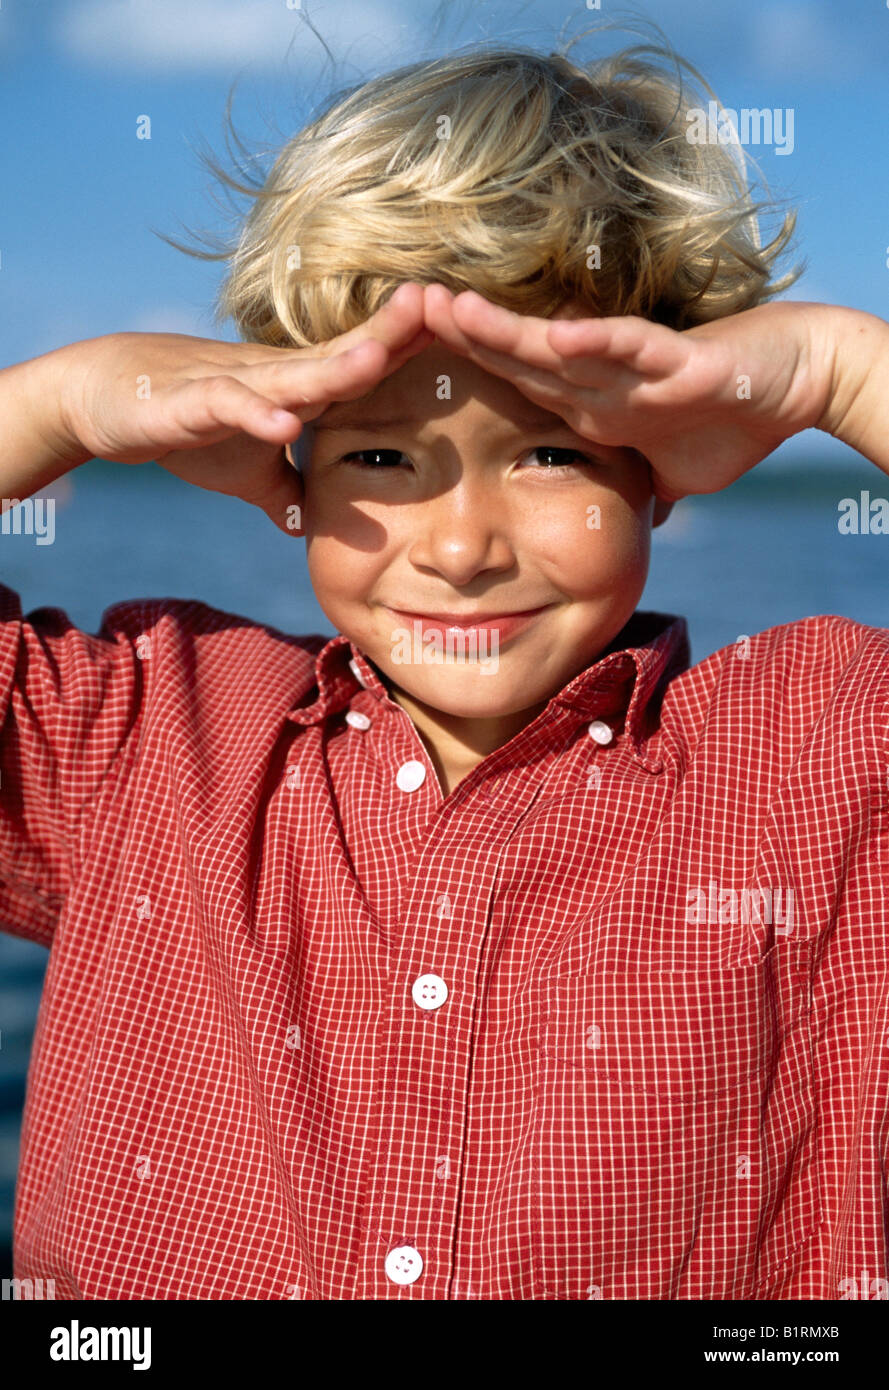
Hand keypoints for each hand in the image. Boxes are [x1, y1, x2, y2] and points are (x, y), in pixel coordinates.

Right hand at [54, 283, 432, 532]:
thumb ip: (286, 493)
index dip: (409, 350)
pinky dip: (255, 415)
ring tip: (379, 356)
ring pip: (292, 374)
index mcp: (292, 388)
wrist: (98, 399)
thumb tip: (312, 527)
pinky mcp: (186, 405)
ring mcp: (231, 386)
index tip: (465, 332)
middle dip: (392, 333)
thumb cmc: (181, 427)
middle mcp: (271, 377)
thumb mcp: (246, 473)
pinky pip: (227, 407)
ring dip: (335, 366)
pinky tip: (285, 423)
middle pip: (341, 354)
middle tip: (445, 306)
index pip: (360, 364)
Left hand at [422, 285, 835, 503]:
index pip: (513, 384)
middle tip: (396, 312)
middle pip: (515, 355)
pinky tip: (552, 333)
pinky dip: (592, 341)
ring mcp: (634, 366)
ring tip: (447, 308)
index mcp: (591, 403)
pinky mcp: (677, 360)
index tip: (406, 367)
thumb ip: (635, 494)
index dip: (461, 373)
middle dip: (457, 336)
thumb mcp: (668, 475)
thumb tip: (626, 526)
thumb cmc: (732, 421)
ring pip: (556, 342)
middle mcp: (601, 379)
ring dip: (502, 328)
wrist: (796, 384)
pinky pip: (629, 348)